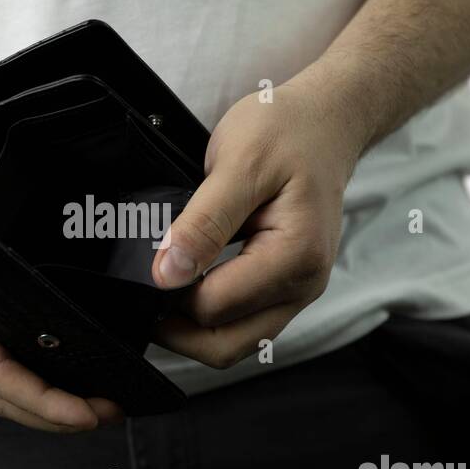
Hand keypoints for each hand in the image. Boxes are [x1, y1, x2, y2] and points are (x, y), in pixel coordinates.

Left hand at [151, 82, 363, 367]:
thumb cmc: (288, 133)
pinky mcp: (286, 289)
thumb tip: (167, 275)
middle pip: (224, 346)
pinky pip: (242, 323)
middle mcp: (303, 286)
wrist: (325, 122)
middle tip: (144, 291)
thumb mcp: (238, 163)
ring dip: (191, 327)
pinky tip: (187, 285)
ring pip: (232, 342)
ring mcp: (296, 292)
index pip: (215, 308)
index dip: (171, 294)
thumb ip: (203, 223)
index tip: (146, 265)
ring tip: (164, 286)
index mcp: (295, 257)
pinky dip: (209, 315)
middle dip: (176, 330)